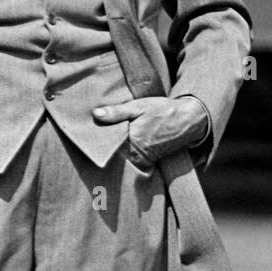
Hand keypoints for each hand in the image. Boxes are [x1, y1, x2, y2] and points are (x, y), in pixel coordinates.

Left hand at [93, 96, 208, 168]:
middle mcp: (137, 154)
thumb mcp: (140, 106)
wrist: (188, 121)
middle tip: (85, 155)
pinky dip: (123, 161)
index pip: (105, 147)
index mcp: (132, 140)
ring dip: (111, 159)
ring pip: (120, 162)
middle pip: (111, 158)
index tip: (82, 143)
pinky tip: (116, 157)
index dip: (94, 145)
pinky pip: (130, 164)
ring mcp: (143, 159)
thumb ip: (117, 112)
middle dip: (101, 155)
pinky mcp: (148, 161)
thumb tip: (95, 114)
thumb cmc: (163, 111)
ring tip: (97, 157)